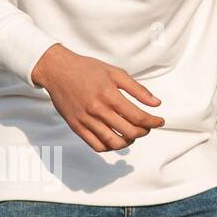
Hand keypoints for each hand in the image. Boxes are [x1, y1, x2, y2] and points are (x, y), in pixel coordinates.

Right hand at [30, 44, 164, 151]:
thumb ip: (137, 89)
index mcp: (109, 95)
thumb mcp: (116, 73)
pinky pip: (96, 145)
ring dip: (128, 142)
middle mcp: (97, 110)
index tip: (160, 121)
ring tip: (133, 134)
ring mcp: (85, 120)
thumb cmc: (87, 69)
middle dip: (144, 132)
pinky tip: (116, 139)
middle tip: (148, 127)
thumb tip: (156, 103)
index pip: (138, 117)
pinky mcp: (76, 127)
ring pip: (113, 142)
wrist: (57, 70)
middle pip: (128, 131)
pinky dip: (110, 147)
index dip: (153, 122)